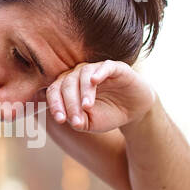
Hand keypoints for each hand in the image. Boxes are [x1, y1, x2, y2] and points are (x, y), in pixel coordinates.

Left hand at [41, 60, 155, 133]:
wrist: (133, 111)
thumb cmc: (108, 114)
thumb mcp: (90, 123)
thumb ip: (78, 121)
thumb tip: (71, 121)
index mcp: (69, 86)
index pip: (55, 91)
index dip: (55, 104)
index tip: (60, 120)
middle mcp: (80, 74)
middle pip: (67, 83)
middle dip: (70, 103)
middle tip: (77, 120)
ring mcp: (97, 69)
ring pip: (83, 73)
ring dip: (83, 91)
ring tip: (87, 107)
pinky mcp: (116, 68)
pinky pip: (105, 66)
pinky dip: (99, 72)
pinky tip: (95, 81)